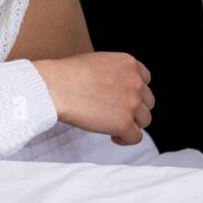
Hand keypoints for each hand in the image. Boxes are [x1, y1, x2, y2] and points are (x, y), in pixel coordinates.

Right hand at [33, 51, 153, 145]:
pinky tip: (114, 137)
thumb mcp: (98, 62)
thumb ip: (114, 73)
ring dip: (132, 124)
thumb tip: (114, 89)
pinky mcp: (124, 122)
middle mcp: (135, 82)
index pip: (145, 80)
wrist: (55, 87)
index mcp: (129, 63)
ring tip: (114, 127)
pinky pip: (136, 137)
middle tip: (117, 115)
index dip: (135, 92)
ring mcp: (132, 103)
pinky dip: (126, 139)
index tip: (122, 100)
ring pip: (145, 120)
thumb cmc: (67, 75)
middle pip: (147, 101)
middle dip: (135, 108)